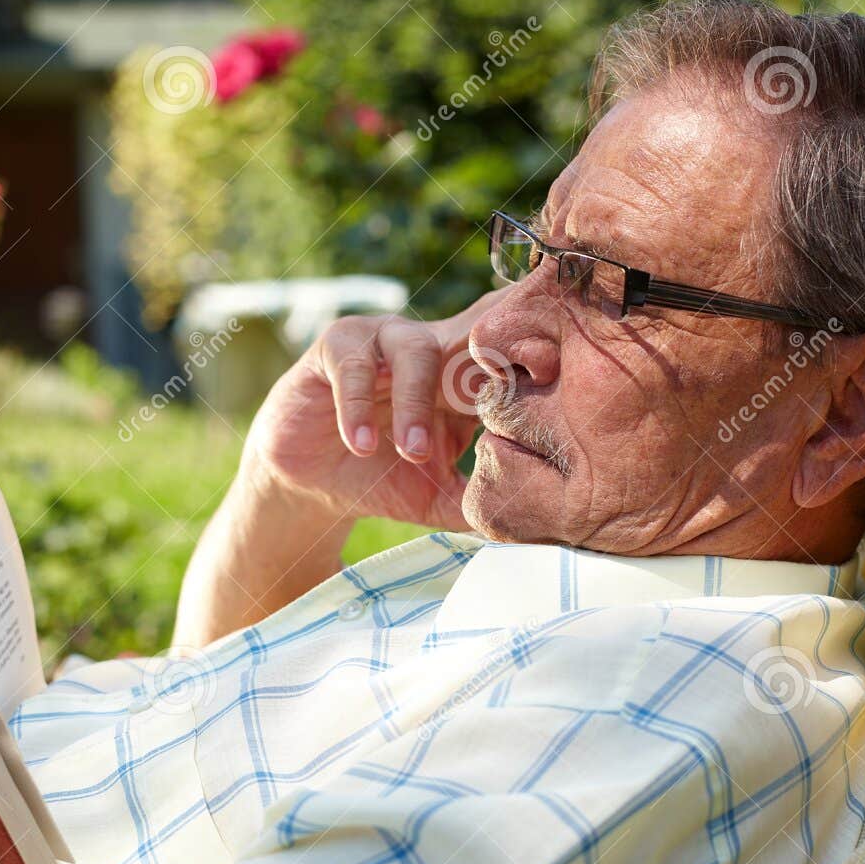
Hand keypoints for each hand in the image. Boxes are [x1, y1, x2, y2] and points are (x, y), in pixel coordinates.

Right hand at [243, 290, 505, 530]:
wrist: (309, 483)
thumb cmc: (380, 480)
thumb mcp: (434, 497)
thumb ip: (475, 502)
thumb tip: (526, 526)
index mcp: (462, 377)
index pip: (505, 355)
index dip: (529, 359)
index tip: (555, 383)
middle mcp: (431, 349)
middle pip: (471, 337)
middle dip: (488, 359)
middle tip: (502, 398)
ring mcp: (384, 341)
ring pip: (415, 352)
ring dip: (416, 404)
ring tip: (413, 452)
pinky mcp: (337, 346)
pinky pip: (354, 365)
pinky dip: (359, 405)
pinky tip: (362, 445)